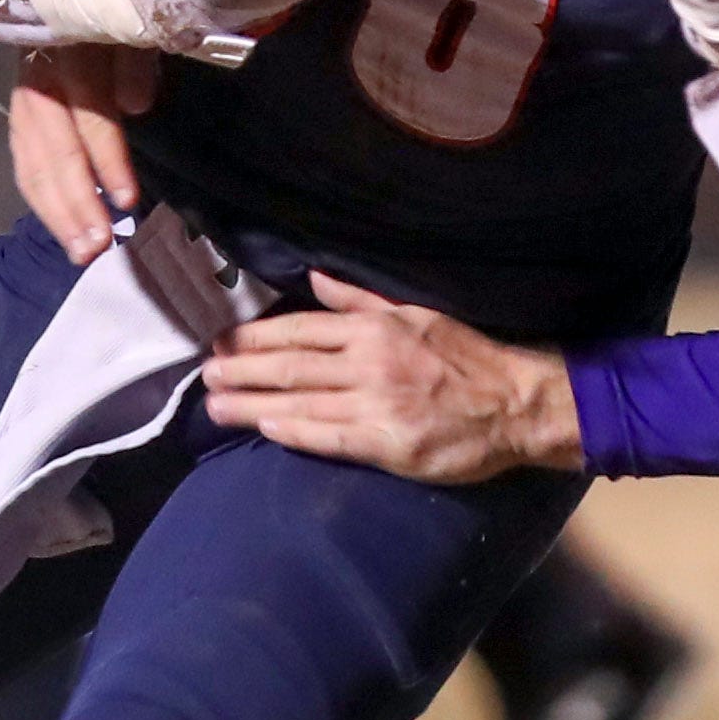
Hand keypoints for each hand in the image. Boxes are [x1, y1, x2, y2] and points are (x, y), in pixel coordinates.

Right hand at [11, 44, 157, 262]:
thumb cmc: (110, 9)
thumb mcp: (131, 24)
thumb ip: (135, 63)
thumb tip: (137, 106)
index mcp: (68, 55)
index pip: (89, 118)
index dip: (107, 160)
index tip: (127, 201)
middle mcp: (37, 81)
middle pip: (53, 152)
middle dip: (74, 204)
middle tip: (96, 248)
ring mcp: (22, 98)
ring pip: (31, 163)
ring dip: (54, 212)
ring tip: (79, 250)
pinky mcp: (18, 113)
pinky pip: (23, 162)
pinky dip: (40, 197)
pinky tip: (59, 225)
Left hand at [201, 271, 579, 481]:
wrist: (514, 403)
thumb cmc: (466, 356)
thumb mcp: (416, 310)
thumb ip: (360, 297)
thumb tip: (313, 276)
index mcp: (373, 328)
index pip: (299, 330)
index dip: (255, 336)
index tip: (221, 341)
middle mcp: (368, 362)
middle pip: (289, 365)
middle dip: (241, 368)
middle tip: (204, 373)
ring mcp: (376, 404)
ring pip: (300, 402)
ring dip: (252, 404)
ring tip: (215, 406)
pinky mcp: (388, 444)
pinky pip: (330, 437)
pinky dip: (294, 432)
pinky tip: (264, 430)